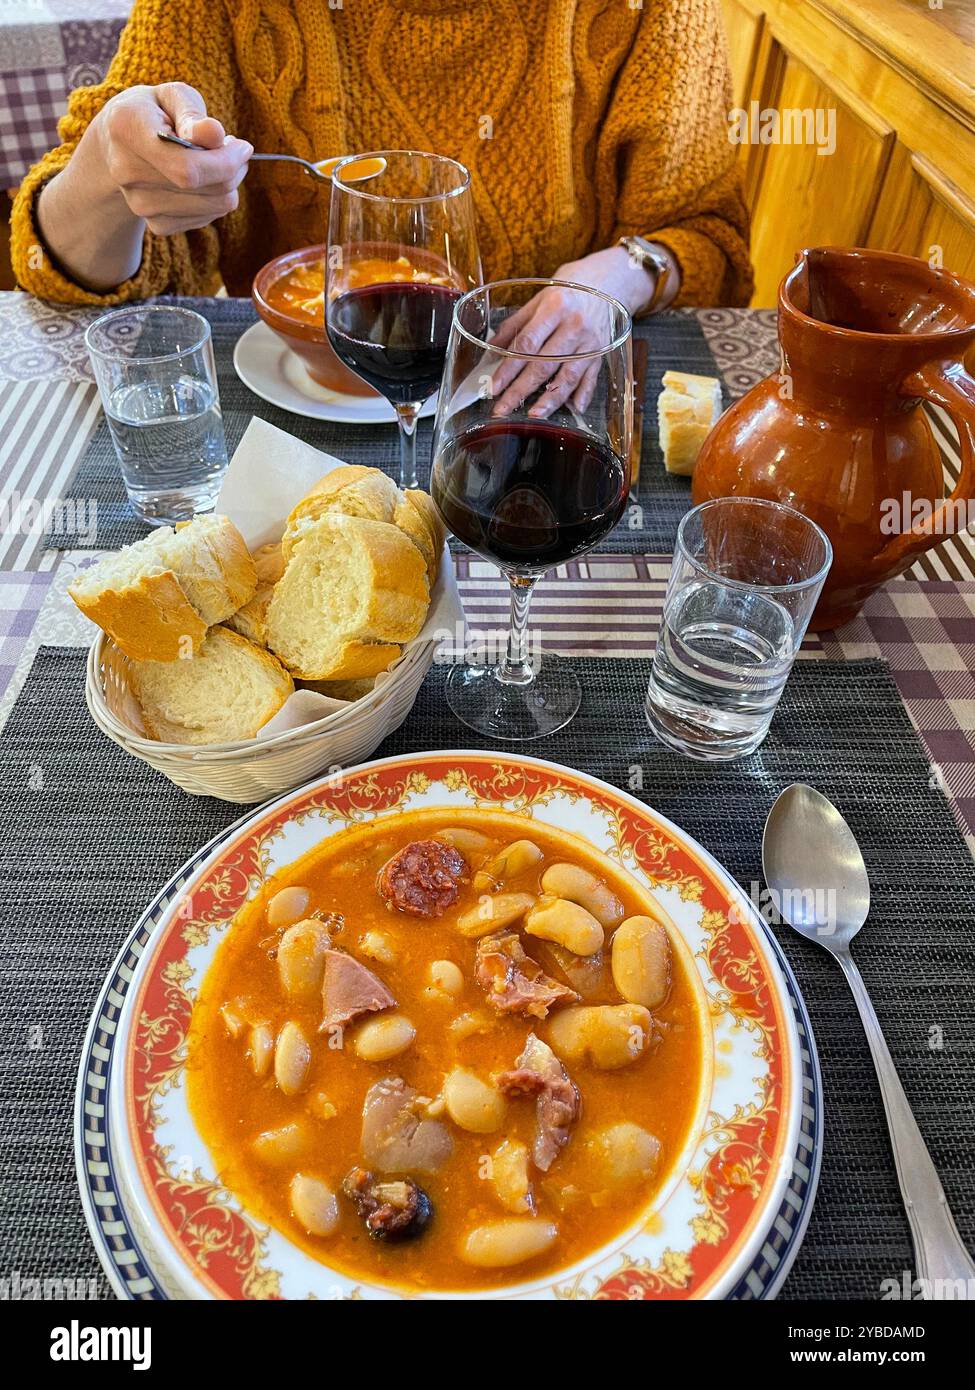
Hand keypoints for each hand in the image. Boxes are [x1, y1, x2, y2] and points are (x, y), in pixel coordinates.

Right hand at [85, 82, 252, 234]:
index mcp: (128, 130)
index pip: (187, 168)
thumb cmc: (155, 112)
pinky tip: (203, 182)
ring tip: (216, 160)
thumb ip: (193, 112)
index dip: (225, 162)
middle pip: (206, 189)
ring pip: (214, 207)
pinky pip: (206, 219)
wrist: (119, 144)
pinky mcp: (155, 225)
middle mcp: (128, 172)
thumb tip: (216, 135)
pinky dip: (215, 201)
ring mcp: (140, 204)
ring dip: (228, 184)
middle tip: (235, 149)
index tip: (242, 147)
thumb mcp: (172, 96)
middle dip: (233, 170)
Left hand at [487, 247, 656, 418]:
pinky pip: (591, 378)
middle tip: (503, 409)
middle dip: (521, 390)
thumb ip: (515, 325)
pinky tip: (573, 409)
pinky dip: (583, 395)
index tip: (494, 387)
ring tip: (534, 416)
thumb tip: (491, 350)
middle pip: (544, 364)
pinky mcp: (602, 353)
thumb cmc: (567, 291)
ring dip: (550, 399)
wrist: (608, 282)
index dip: (508, 368)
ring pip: (568, 376)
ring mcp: (590, 342)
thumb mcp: (538, 300)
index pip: (526, 344)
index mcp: (554, 308)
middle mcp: (574, 326)